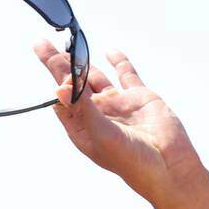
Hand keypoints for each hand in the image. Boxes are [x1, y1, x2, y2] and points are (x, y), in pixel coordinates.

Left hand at [34, 41, 205, 200]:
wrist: (168, 165)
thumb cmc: (131, 161)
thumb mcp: (100, 134)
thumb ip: (82, 108)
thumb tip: (59, 87)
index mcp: (83, 128)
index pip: (63, 101)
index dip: (55, 82)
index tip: (49, 62)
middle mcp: (98, 115)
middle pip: (74, 84)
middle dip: (58, 64)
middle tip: (41, 44)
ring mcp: (118, 104)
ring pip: (96, 76)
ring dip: (82, 60)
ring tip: (67, 42)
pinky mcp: (139, 97)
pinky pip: (126, 75)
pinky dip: (119, 62)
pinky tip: (109, 51)